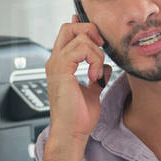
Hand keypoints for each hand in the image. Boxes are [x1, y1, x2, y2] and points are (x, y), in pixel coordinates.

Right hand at [45, 16, 112, 141]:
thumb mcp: (92, 91)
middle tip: (101, 47)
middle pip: (69, 27)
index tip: (100, 40)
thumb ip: (96, 76)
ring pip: (80, 37)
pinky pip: (81, 48)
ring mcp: (56, 64)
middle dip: (90, 31)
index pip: (67, 34)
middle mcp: (55, 62)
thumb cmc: (78, 118)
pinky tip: (95, 76)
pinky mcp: (62, 70)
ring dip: (96, 53)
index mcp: (61, 65)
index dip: (83, 28)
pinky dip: (94, 60)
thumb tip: (105, 67)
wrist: (71, 133)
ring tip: (97, 74)